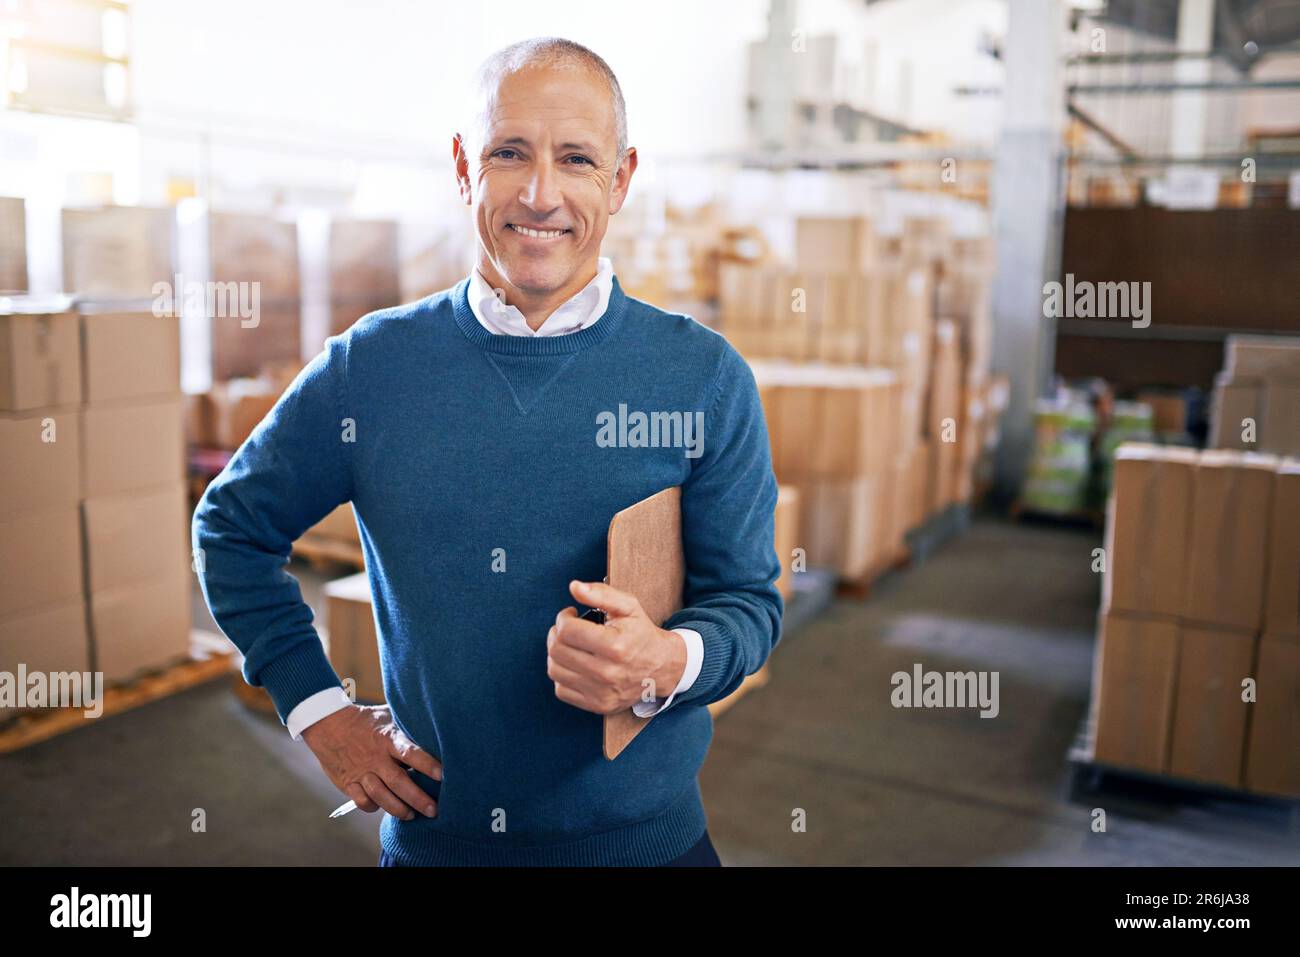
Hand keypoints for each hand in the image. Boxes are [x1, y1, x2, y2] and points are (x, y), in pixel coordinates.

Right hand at [301, 703, 441, 820]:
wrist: (328, 724)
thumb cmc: (366, 720)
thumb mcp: (388, 716)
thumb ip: (407, 723)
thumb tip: (433, 723)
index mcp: (388, 738)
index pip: (411, 753)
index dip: (427, 764)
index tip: (443, 775)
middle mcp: (375, 757)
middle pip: (398, 782)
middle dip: (417, 799)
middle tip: (433, 810)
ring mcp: (361, 772)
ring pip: (380, 796)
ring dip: (398, 809)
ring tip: (412, 816)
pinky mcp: (348, 783)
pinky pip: (362, 801)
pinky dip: (374, 807)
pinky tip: (383, 807)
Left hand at [547, 580, 686, 714]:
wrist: (662, 667)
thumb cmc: (642, 634)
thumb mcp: (628, 606)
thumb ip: (601, 593)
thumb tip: (574, 587)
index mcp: (615, 646)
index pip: (567, 630)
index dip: (563, 617)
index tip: (570, 614)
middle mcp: (607, 673)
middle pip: (557, 650)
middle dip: (556, 633)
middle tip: (567, 628)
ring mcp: (601, 692)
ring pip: (555, 670)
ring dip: (556, 653)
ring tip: (569, 645)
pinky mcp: (597, 705)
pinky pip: (561, 689)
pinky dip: (562, 674)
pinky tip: (574, 664)